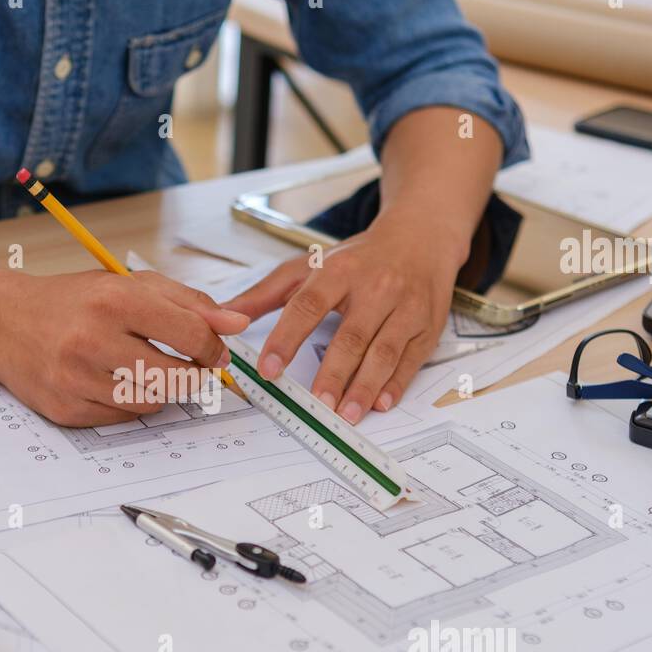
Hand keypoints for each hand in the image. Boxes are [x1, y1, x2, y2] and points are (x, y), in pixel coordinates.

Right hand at [0, 269, 248, 426]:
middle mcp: (92, 339)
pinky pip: (121, 418)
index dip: (212, 347)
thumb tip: (237, 324)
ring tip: (146, 370)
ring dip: (160, 391)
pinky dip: (129, 404)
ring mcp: (76, 379)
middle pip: (175, 378)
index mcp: (114, 300)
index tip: (214, 352)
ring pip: (151, 403)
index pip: (190, 333)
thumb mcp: (128, 286)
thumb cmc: (73, 302)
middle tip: (190, 368)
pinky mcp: (65, 409)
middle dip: (192, 377)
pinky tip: (115, 382)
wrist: (3, 322)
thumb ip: (187, 302)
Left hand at [224, 212, 466, 422]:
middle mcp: (375, 287)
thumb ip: (266, 293)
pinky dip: (396, 384)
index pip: (308, 306)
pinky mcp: (427, 326)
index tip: (268, 368)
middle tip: (316, 404)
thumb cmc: (358, 259)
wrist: (421, 237)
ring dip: (365, 386)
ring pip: (384, 351)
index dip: (287, 338)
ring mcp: (405, 307)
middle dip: (333, 373)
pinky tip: (380, 403)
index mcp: (339, 271)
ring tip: (347, 414)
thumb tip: (224, 315)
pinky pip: (411, 359)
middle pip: (351, 335)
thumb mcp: (310, 266)